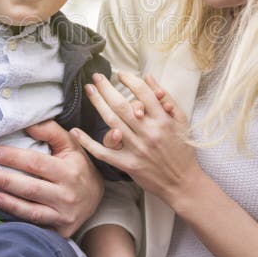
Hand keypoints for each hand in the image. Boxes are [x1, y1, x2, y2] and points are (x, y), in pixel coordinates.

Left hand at [0, 120, 103, 236]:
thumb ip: (51, 131)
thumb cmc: (78, 167)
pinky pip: (34, 224)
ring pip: (31, 210)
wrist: (96, 197)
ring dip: (7, 203)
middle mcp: (67, 194)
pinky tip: (0, 211)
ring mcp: (63, 214)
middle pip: (30, 187)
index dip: (13, 157)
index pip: (36, 163)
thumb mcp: (71, 145)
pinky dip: (15, 219)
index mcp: (69, 170)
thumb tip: (29, 123)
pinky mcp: (59, 230)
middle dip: (4, 180)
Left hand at [71, 73, 199, 206]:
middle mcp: (149, 133)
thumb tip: (149, 77)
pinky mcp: (127, 164)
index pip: (144, 94)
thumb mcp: (181, 120)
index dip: (130, 81)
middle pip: (123, 105)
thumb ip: (166, 98)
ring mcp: (136, 149)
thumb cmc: (182, 149)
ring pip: (112, 122)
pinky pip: (104, 152)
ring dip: (98, 104)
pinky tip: (75, 131)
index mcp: (163, 121)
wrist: (182, 182)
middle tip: (97, 76)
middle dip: (107, 88)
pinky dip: (88, 142)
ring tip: (90, 90)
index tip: (120, 74)